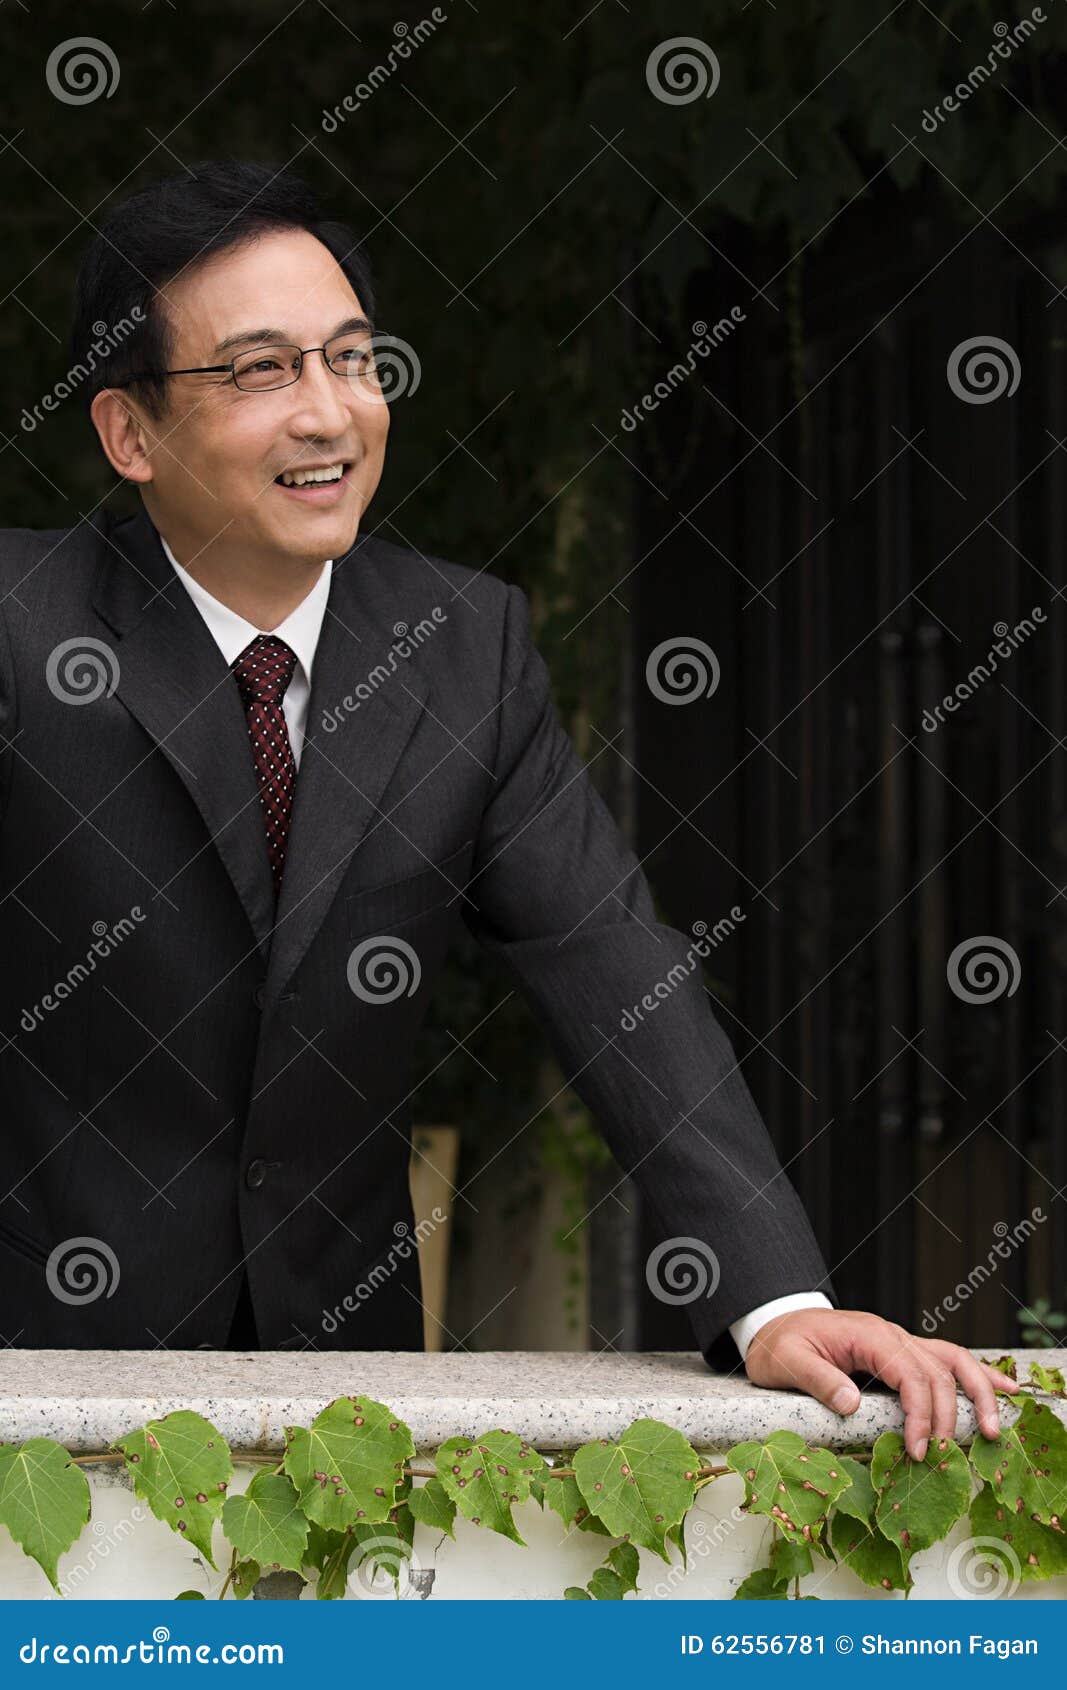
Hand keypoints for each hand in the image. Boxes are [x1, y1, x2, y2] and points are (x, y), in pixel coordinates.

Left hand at [743, 1307, 1021, 1459]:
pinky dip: (977, 1374)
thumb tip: (852, 1405)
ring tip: (993, 1428)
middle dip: (948, 1415)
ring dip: (979, 1392)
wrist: (777, 1324)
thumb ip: (818, 1380)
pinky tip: (1003, 1387)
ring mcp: (902, 1343)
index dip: (920, 1414)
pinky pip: (947, 1360)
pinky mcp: (903, 1354)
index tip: (917, 1451)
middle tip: (944, 1457)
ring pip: (954, 1361)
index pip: (910, 1375)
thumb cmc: (781, 1343)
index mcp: (869, 1336)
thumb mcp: (787, 1361)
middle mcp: (893, 1336)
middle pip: (939, 1371)